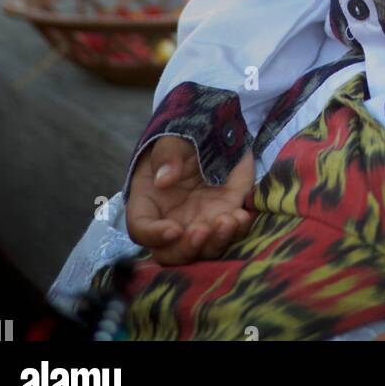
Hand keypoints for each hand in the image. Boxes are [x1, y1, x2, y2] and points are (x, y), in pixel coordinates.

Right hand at [125, 135, 255, 265]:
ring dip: (216, 242)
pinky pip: (233, 234)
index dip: (154, 236)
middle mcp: (172, 220)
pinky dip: (239, 230)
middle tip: (201, 230)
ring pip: (204, 250)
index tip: (173, 229)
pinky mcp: (227, 216)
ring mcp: (200, 222)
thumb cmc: (183, 139)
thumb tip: (164, 180)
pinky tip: (242, 216)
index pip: (142, 230)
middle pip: (171, 253)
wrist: (213, 132)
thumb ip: (166, 155)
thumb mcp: (172, 139)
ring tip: (229, 220)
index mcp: (149, 203)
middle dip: (187, 249)